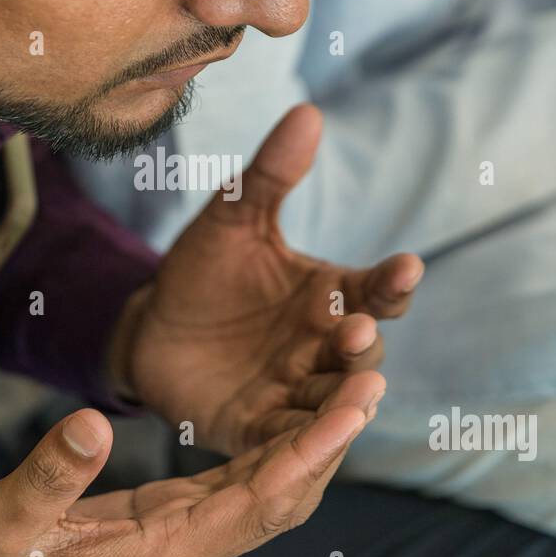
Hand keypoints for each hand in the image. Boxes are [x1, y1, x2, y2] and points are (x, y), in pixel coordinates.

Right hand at [0, 403, 367, 556]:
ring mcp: (184, 538)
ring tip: (347, 389)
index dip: (308, 453)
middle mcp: (189, 549)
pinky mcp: (172, 522)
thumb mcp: (6, 517)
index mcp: (163, 554)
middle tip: (369, 382)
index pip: (258, 500)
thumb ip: (51, 473)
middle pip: (283, 497)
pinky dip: (273, 450)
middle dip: (329, 443)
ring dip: (310, 444)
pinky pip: (240, 485)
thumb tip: (94, 420)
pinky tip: (291, 415)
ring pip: (269, 491)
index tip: (351, 407)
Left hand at [110, 104, 422, 457]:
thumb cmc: (203, 273)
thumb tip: (306, 112)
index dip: (393, 283)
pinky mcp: (259, 429)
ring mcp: (295, 391)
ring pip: (335, 401)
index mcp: (329, 295)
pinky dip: (304, 444)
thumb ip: (269, 176)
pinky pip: (288, 441)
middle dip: (363, 343)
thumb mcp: (231, 220)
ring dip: (347, 399)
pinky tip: (310, 443)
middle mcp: (323, 346)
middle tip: (357, 331)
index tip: (407, 266)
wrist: (148, 329)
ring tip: (358, 392)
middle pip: (361, 351)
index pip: (374, 290)